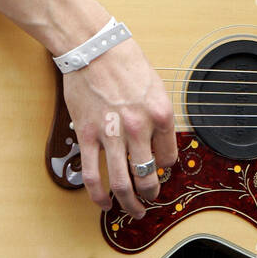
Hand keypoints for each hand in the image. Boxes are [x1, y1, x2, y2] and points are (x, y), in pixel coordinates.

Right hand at [62, 38, 176, 218]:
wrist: (93, 46)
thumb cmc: (124, 60)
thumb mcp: (154, 86)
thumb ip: (157, 116)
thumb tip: (156, 142)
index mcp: (161, 114)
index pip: (168, 158)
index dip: (164, 169)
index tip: (159, 171)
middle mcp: (139, 128)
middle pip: (148, 176)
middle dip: (150, 194)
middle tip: (149, 200)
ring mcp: (112, 134)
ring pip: (122, 183)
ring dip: (128, 203)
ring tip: (131, 211)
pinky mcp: (88, 136)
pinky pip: (94, 175)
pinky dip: (99, 195)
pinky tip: (103, 204)